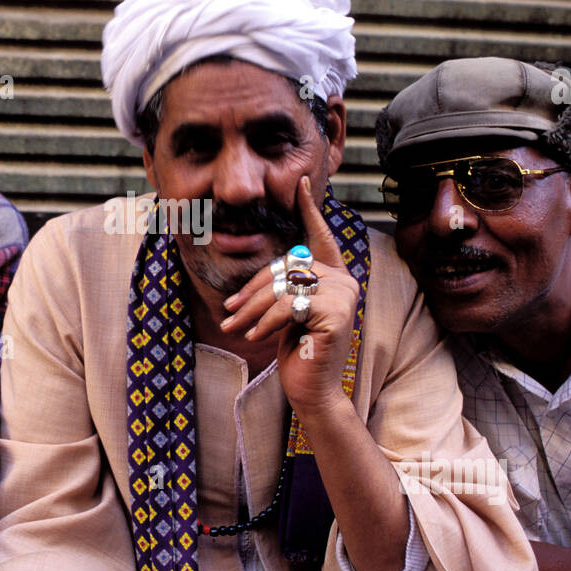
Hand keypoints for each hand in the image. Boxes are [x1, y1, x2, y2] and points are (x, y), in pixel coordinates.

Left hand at [220, 176, 359, 417]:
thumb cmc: (295, 350)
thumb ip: (283, 287)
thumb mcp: (286, 312)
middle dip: (252, 290)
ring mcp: (343, 296)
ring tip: (233, 327)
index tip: (300, 181)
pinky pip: (288, 307)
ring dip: (252, 309)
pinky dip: (266, 322)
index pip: (319, 236)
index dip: (309, 209)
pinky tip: (255, 336)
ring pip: (282, 287)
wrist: (311, 389)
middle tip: (228, 311)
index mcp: (332, 274)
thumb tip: (258, 280)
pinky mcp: (336, 314)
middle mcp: (343, 279)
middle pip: (285, 267)